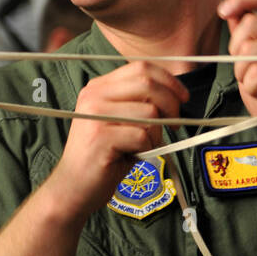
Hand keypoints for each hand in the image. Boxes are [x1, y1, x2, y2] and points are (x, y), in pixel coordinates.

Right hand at [42, 61, 188, 220]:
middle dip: (171, 104)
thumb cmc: (103, 156)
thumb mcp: (120, 122)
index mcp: (99, 87)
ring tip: (144, 146)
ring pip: (150, 112)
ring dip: (157, 133)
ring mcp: (95, 114)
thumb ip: (139, 103)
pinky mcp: (100, 136)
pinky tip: (134, 155)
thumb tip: (176, 95)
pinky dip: (148, 148)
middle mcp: (94, 95)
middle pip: (148, 84)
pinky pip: (143, 136)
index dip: (169, 81)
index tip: (183, 97)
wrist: (73, 187)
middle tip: (175, 124)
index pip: (141, 68)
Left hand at [218, 0, 256, 166]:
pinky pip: (255, 73)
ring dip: (242, 73)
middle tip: (248, 71)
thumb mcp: (256, 60)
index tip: (224, 13)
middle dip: (236, 49)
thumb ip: (246, 35)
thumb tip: (232, 11)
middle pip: (250, 24)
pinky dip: (250, 88)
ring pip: (248, 50)